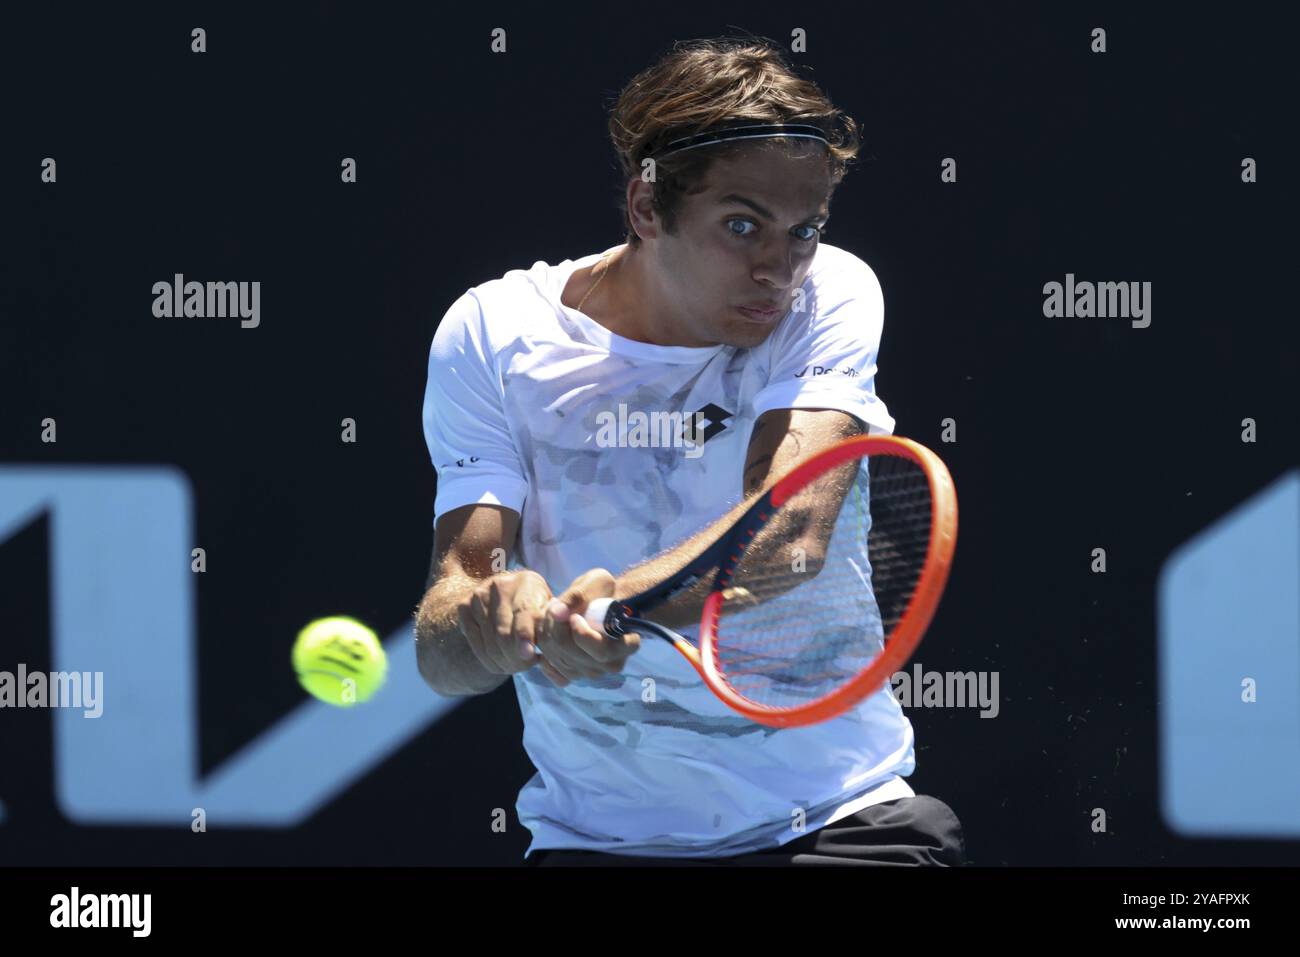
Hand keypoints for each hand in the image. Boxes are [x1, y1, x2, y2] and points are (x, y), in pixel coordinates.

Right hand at [456, 570, 553, 676]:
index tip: (528, 655)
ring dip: (505, 663)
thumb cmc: (538, 604)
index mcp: (527, 581)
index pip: (524, 613)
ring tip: (518, 665)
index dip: (524, 636)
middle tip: (529, 665)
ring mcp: (479, 595)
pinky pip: (476, 644)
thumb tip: (560, 641)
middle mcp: (500, 585)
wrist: (505, 590)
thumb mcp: (550, 608)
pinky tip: (502, 662)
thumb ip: (554, 623)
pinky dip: (490, 660)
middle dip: (517, 659)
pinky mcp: (464, 606)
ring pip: (490, 644)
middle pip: (504, 634)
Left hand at [535, 568, 640, 686]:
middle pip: (574, 654)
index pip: (602, 651)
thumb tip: (557, 612)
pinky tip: (549, 634)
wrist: (598, 604)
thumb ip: (579, 595)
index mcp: (628, 644)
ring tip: (554, 616)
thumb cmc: (603, 592)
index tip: (575, 616)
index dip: (582, 635)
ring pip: (559, 659)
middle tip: (557, 609)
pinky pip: (552, 668)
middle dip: (558, 629)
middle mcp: (612, 664)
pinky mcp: (575, 675)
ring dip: (549, 634)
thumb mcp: (597, 582)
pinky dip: (545, 649)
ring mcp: (593, 672)